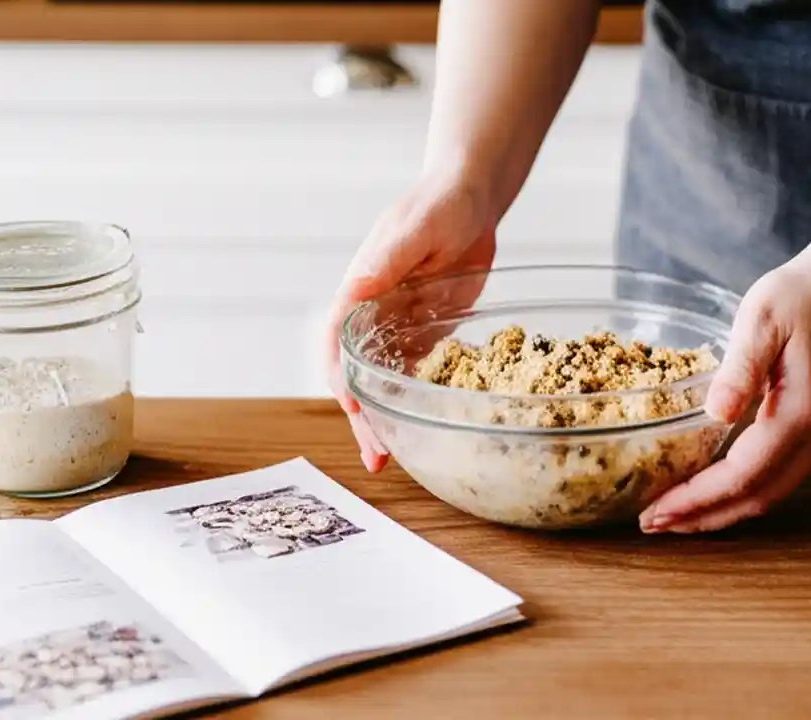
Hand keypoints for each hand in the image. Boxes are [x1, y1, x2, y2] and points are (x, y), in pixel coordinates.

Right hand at [326, 167, 496, 471]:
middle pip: (357, 373)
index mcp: (361, 289)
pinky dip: (413, 402)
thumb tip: (357, 288)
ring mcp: (399, 325)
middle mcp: (373, 313)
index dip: (342, 382)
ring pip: (383, 381)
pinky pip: (414, 373)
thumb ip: (388, 259)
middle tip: (377, 456)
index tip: (354, 412)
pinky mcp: (426, 331)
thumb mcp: (414, 228)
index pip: (339, 344)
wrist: (470, 198)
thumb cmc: (439, 203)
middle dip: (362, 417)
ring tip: (390, 458)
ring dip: (384, 418)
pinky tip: (422, 431)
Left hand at [639, 263, 810, 533]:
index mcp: (804, 412)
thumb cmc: (801, 297)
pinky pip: (782, 477)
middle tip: (655, 525)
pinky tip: (713, 489)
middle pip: (758, 498)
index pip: (743, 475)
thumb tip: (715, 413)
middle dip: (704, 517)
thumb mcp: (761, 319)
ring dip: (723, 510)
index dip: (697, 499)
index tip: (656, 511)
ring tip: (676, 516)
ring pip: (772, 494)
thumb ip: (740, 368)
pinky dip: (744, 491)